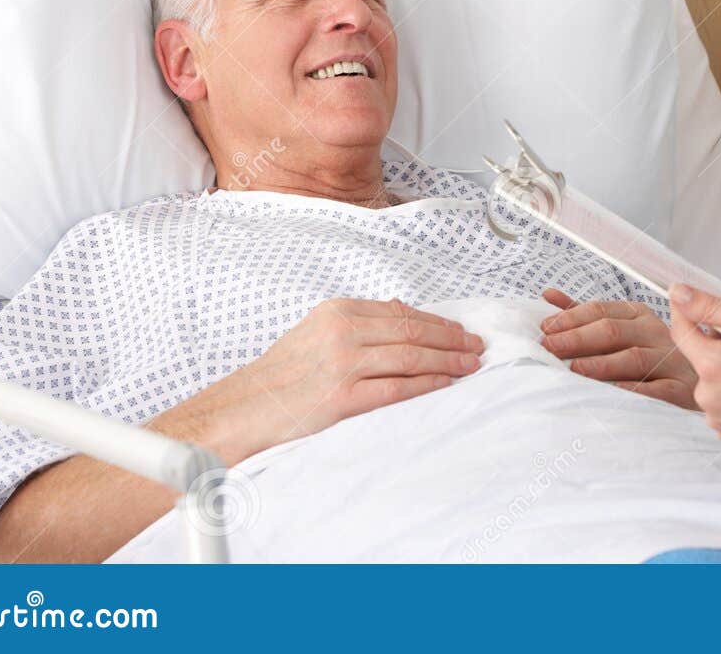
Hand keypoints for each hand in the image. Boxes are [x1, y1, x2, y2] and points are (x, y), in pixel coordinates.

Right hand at [204, 297, 483, 462]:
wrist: (243, 410)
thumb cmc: (281, 376)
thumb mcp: (317, 332)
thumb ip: (358, 321)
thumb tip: (400, 308)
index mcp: (338, 311)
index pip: (402, 312)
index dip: (438, 321)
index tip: (460, 330)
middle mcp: (342, 331)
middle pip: (412, 331)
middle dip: (451, 339)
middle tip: (477, 346)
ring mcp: (343, 364)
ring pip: (411, 356)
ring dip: (448, 361)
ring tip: (470, 365)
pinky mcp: (341, 397)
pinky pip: (397, 387)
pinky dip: (427, 384)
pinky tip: (446, 384)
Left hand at [539, 288, 697, 409]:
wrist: (705, 379)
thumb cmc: (652, 356)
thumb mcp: (622, 330)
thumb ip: (585, 315)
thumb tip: (548, 296)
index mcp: (638, 315)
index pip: (601, 310)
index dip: (571, 319)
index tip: (545, 330)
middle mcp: (655, 332)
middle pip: (613, 331)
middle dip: (577, 338)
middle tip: (550, 348)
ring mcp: (669, 359)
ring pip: (633, 357)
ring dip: (601, 364)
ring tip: (575, 370)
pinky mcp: (680, 387)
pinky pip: (655, 388)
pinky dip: (633, 390)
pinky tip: (612, 393)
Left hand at [667, 284, 720, 447]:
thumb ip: (713, 307)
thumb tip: (679, 294)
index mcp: (713, 366)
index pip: (680, 330)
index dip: (688, 313)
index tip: (696, 304)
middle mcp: (708, 397)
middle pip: (699, 358)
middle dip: (719, 346)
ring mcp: (717, 420)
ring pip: (711, 383)